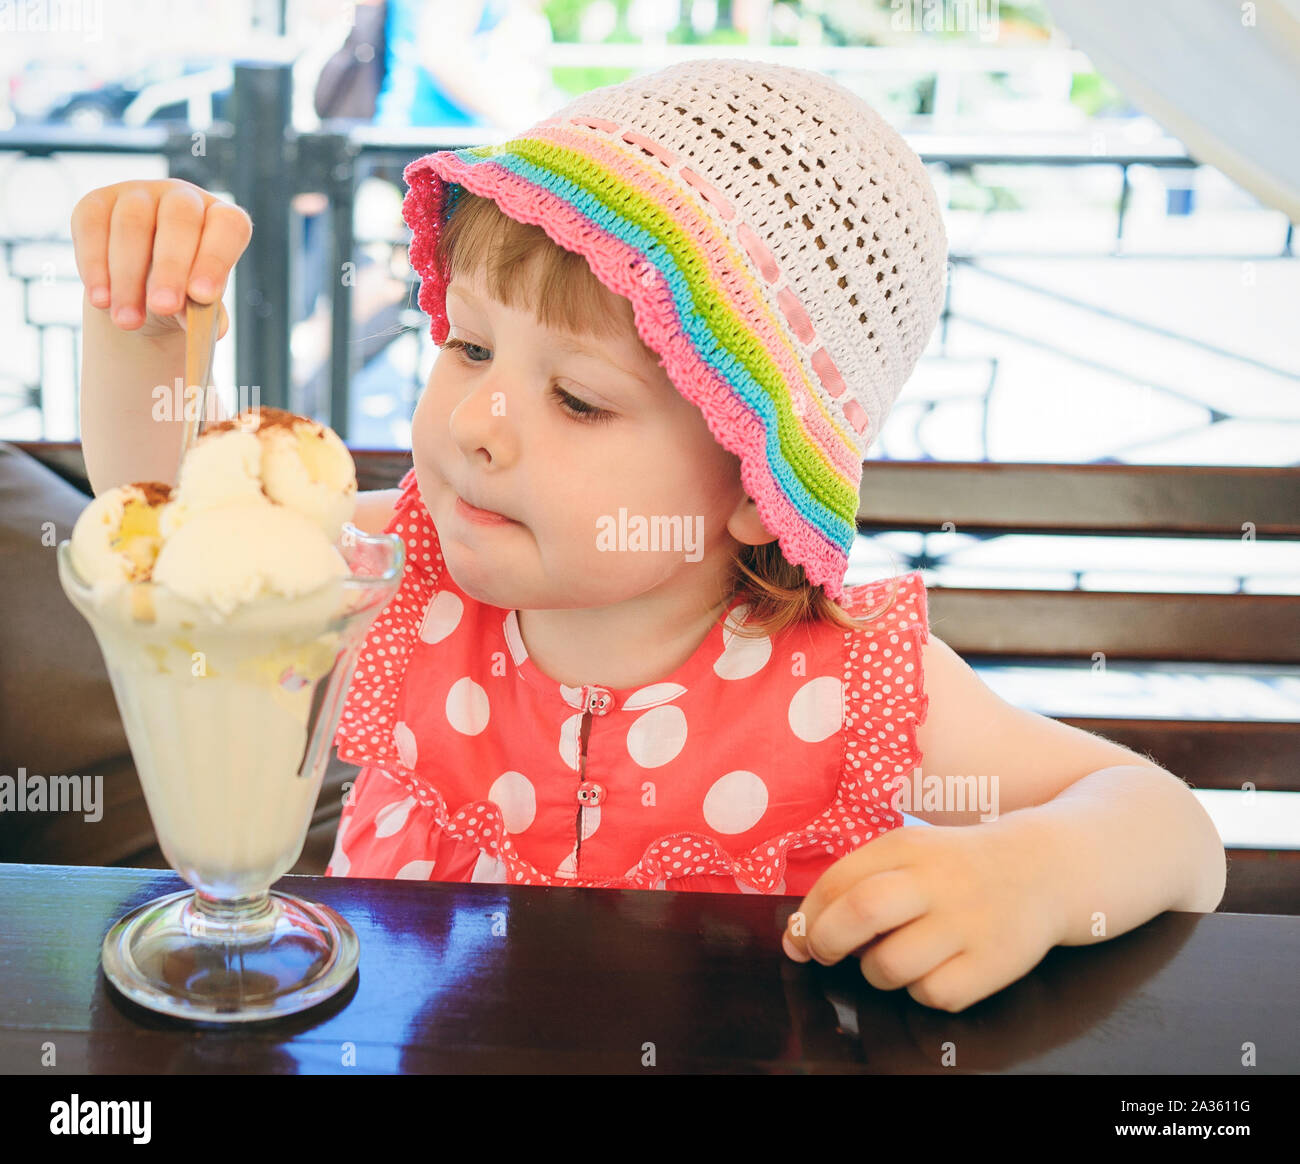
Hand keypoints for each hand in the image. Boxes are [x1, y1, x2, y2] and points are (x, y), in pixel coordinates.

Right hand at [70, 178, 251, 340]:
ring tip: (128, 321)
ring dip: (128, 277)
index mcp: (221, 219)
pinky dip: (94, 267)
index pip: (229, 225)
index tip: (203, 296)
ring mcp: (139, 194)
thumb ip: (207, 312)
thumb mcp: (199, 305)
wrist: (140, 293)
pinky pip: (92, 227)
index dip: (216, 258)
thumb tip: (215, 328)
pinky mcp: (97, 201)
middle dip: (170, 268)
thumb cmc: (182, 294)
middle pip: (179, 221)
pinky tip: (100, 300)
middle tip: (162, 306)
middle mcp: (183, 198)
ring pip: (131, 225)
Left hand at [781, 822, 1064, 1012]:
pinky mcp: (992, 963)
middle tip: (827, 953)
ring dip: (876, 972)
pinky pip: (931, 995)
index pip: (836, 881)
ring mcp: (967, 922)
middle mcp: (936, 880)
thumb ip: (856, 884)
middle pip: (859, 913)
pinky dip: (922, 990)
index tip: (800, 936)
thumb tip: (797, 937)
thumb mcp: (910, 853)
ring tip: (895, 956)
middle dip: (827, 942)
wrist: (1044, 869)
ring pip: (889, 967)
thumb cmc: (956, 867)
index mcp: (907, 845)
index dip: (807, 917)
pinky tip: (938, 966)